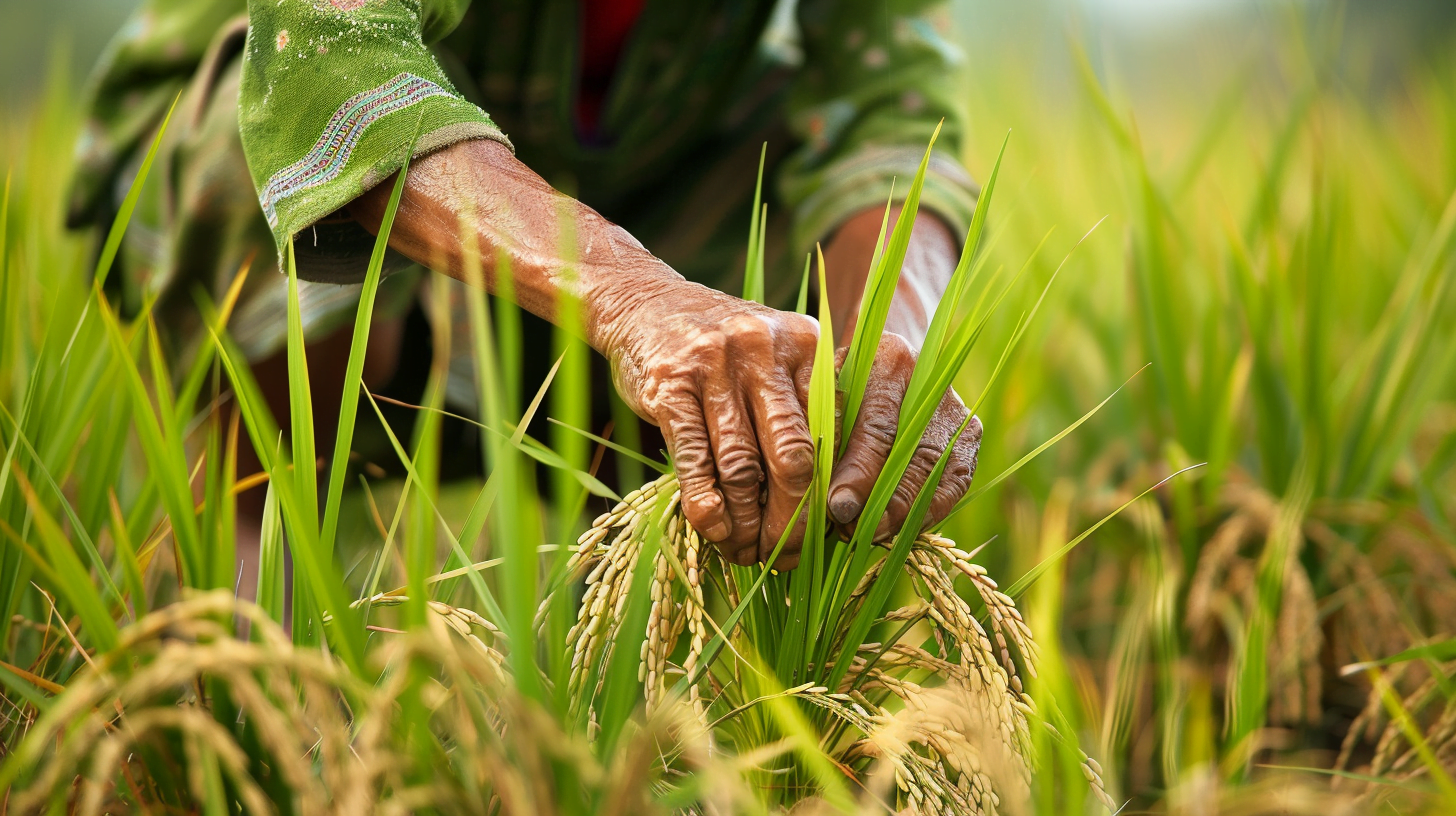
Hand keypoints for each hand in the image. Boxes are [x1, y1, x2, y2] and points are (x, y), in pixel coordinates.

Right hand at [598, 279, 980, 568]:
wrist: (646, 302)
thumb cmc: (725, 350)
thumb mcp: (776, 360)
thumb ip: (807, 413)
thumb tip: (834, 503)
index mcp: (808, 347)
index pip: (835, 436)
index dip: (831, 497)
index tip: (825, 539)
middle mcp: (767, 350)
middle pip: (793, 458)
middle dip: (790, 521)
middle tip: (783, 557)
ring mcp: (716, 364)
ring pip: (742, 465)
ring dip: (743, 522)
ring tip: (743, 552)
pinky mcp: (671, 384)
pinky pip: (695, 458)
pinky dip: (705, 501)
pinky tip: (711, 528)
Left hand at [827, 335, 981, 543]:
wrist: (888, 362)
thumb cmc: (843, 383)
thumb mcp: (827, 391)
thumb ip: (823, 428)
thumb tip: (816, 490)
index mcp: (887, 361)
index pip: (876, 426)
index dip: (859, 473)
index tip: (838, 507)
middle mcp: (927, 381)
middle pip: (910, 452)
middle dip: (882, 500)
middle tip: (854, 530)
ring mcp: (954, 409)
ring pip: (935, 470)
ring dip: (904, 510)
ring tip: (873, 534)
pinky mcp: (969, 434)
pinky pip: (953, 481)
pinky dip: (928, 510)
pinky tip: (901, 528)